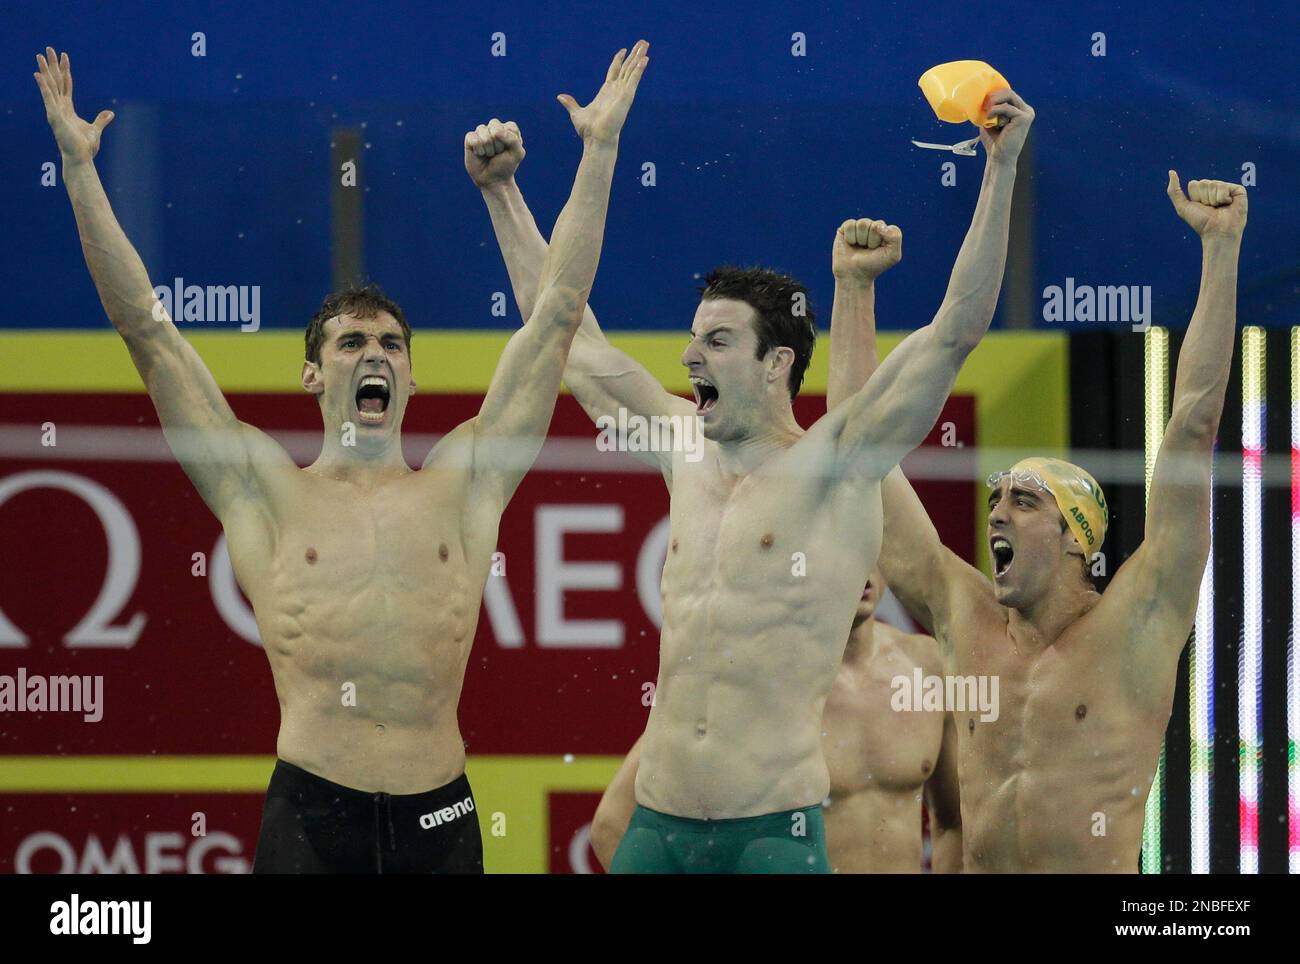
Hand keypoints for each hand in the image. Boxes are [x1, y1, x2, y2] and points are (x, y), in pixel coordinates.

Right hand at [33, 47, 112, 164]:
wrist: (80, 158)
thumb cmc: (85, 147)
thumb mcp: (95, 129)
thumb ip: (101, 120)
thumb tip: (110, 113)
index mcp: (68, 108)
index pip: (66, 84)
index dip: (65, 70)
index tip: (64, 56)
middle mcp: (59, 107)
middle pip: (55, 81)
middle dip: (52, 64)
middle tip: (48, 48)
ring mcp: (55, 110)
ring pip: (50, 86)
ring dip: (45, 70)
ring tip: (40, 56)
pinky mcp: (54, 116)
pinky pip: (48, 98)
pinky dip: (43, 86)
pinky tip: (38, 74)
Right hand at [465, 118, 524, 186]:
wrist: (493, 180)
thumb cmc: (506, 166)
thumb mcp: (517, 154)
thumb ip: (513, 140)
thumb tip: (495, 131)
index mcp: (508, 129)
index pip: (510, 127)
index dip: (510, 141)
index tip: (509, 151)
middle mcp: (494, 128)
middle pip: (495, 127)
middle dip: (498, 144)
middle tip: (498, 153)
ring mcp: (481, 132)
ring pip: (483, 132)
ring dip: (488, 149)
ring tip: (489, 155)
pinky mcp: (470, 138)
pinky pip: (473, 138)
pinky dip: (478, 149)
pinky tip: (480, 154)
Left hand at [557, 40, 648, 144]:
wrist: (596, 139)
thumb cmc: (588, 131)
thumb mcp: (576, 113)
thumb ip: (571, 103)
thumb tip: (560, 97)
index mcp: (606, 92)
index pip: (615, 72)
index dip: (619, 60)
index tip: (624, 50)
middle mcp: (617, 91)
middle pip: (627, 68)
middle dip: (634, 54)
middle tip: (643, 42)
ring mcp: (623, 93)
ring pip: (633, 70)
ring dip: (639, 57)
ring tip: (646, 44)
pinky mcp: (626, 97)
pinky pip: (634, 79)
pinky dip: (640, 69)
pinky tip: (645, 59)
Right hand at [833, 218, 901, 281]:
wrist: (854, 275)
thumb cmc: (874, 266)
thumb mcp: (893, 255)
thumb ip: (895, 236)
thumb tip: (879, 225)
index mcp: (885, 231)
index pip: (885, 227)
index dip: (880, 240)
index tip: (877, 250)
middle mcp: (872, 227)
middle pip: (874, 225)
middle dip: (871, 241)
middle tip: (868, 250)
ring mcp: (859, 227)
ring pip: (862, 224)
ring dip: (860, 239)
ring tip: (859, 247)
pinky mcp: (846, 228)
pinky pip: (850, 225)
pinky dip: (850, 237)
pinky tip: (850, 243)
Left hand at [978, 89, 1033, 166]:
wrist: (999, 158)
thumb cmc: (994, 142)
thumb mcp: (990, 122)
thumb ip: (990, 110)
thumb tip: (983, 98)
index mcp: (1020, 111)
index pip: (1008, 94)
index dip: (995, 94)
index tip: (983, 101)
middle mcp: (1026, 110)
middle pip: (1009, 92)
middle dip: (994, 96)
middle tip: (983, 104)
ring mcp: (1026, 113)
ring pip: (1009, 96)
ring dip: (994, 102)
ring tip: (985, 112)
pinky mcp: (1024, 118)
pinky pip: (1007, 108)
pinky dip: (995, 110)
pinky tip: (988, 118)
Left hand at [1166, 172, 1246, 240]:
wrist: (1217, 232)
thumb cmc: (1201, 222)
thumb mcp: (1183, 207)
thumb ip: (1174, 191)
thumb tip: (1171, 171)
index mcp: (1202, 192)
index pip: (1193, 184)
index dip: (1195, 197)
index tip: (1201, 207)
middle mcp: (1215, 188)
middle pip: (1202, 183)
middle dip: (1203, 198)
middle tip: (1211, 208)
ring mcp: (1227, 188)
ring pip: (1213, 184)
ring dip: (1213, 199)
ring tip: (1219, 208)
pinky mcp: (1238, 190)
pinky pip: (1224, 186)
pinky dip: (1222, 198)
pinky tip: (1228, 204)